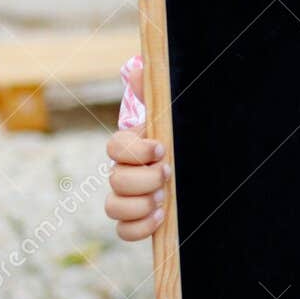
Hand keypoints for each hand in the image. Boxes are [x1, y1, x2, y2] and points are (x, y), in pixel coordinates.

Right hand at [104, 57, 169, 240]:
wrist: (186, 168)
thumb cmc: (174, 140)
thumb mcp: (168, 117)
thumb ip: (153, 92)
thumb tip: (140, 68)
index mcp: (129, 148)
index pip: (116, 147)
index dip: (136, 150)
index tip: (161, 149)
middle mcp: (122, 173)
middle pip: (115, 180)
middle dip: (144, 179)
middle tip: (167, 174)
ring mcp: (125, 198)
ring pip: (113, 206)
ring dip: (140, 204)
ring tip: (163, 198)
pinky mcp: (134, 220)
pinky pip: (123, 231)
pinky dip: (139, 227)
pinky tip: (160, 217)